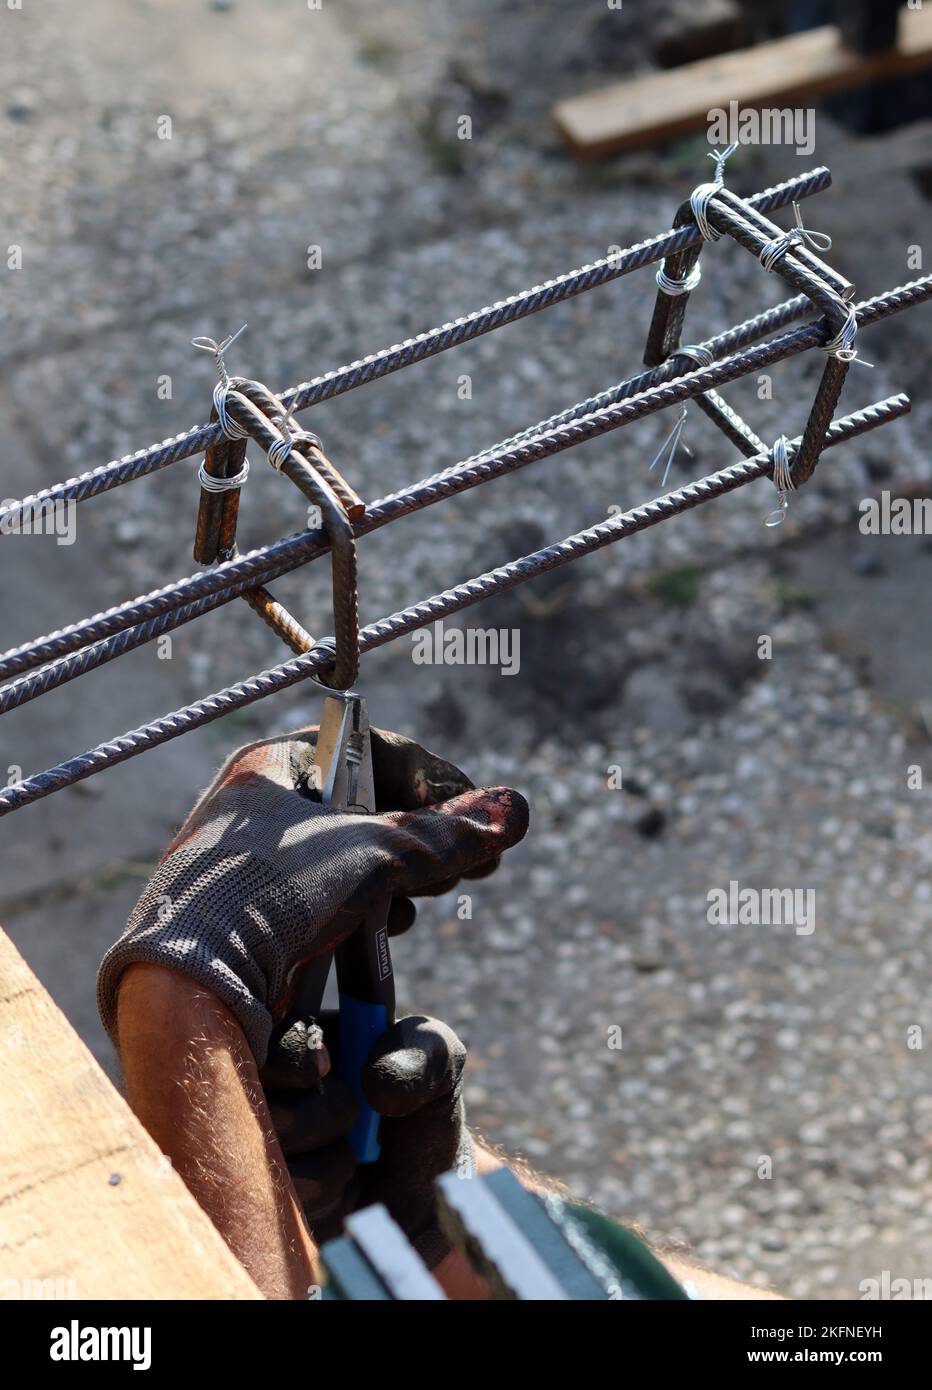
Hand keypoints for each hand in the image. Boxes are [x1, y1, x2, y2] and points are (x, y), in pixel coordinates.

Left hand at [98, 725, 527, 1064]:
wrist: (189, 984)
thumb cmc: (271, 895)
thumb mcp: (374, 855)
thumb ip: (448, 834)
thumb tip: (516, 810)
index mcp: (275, 765)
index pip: (373, 752)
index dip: (435, 781)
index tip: (477, 817)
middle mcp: (258, 807)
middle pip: (366, 811)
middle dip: (421, 842)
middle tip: (464, 867)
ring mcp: (252, 867)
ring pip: (350, 864)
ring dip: (396, 885)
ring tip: (417, 904)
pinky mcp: (252, 921)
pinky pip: (326, 906)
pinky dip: (363, 918)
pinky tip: (382, 938)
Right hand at [261, 1009, 471, 1266]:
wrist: (421, 1193)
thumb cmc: (421, 1114)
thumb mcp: (438, 1067)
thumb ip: (423, 1054)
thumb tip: (375, 1083)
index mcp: (300, 1042)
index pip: (266, 1034)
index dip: (291, 1055)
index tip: (325, 1070)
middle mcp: (267, 1088)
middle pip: (251, 1092)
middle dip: (319, 1113)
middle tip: (353, 1117)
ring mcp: (256, 1141)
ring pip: (266, 1147)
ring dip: (326, 1159)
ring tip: (353, 1157)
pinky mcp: (259, 1191)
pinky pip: (279, 1192)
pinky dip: (322, 1192)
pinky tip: (342, 1188)